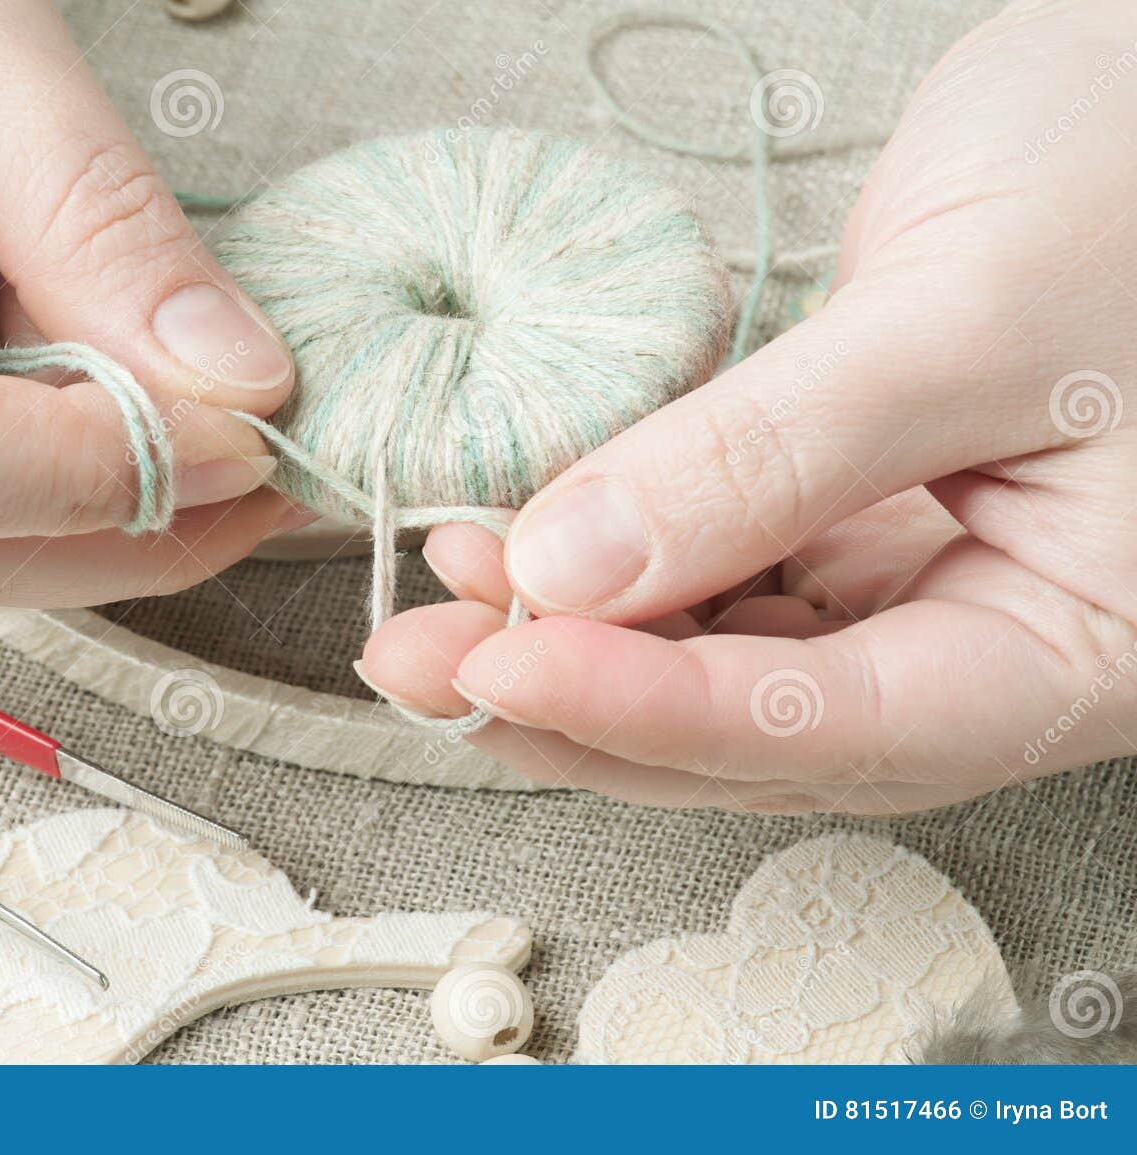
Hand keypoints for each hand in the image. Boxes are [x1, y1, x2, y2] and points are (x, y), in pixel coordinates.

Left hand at [363, 0, 1136, 812]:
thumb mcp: (967, 315)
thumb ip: (771, 455)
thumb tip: (570, 570)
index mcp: (1079, 647)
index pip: (841, 727)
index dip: (655, 710)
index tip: (500, 669)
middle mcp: (997, 644)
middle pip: (760, 730)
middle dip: (577, 701)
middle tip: (420, 667)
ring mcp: (923, 585)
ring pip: (723, 663)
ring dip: (578, 641)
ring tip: (445, 592)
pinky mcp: (859, 521)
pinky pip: (722, 578)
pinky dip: (619, 569)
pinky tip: (521, 546)